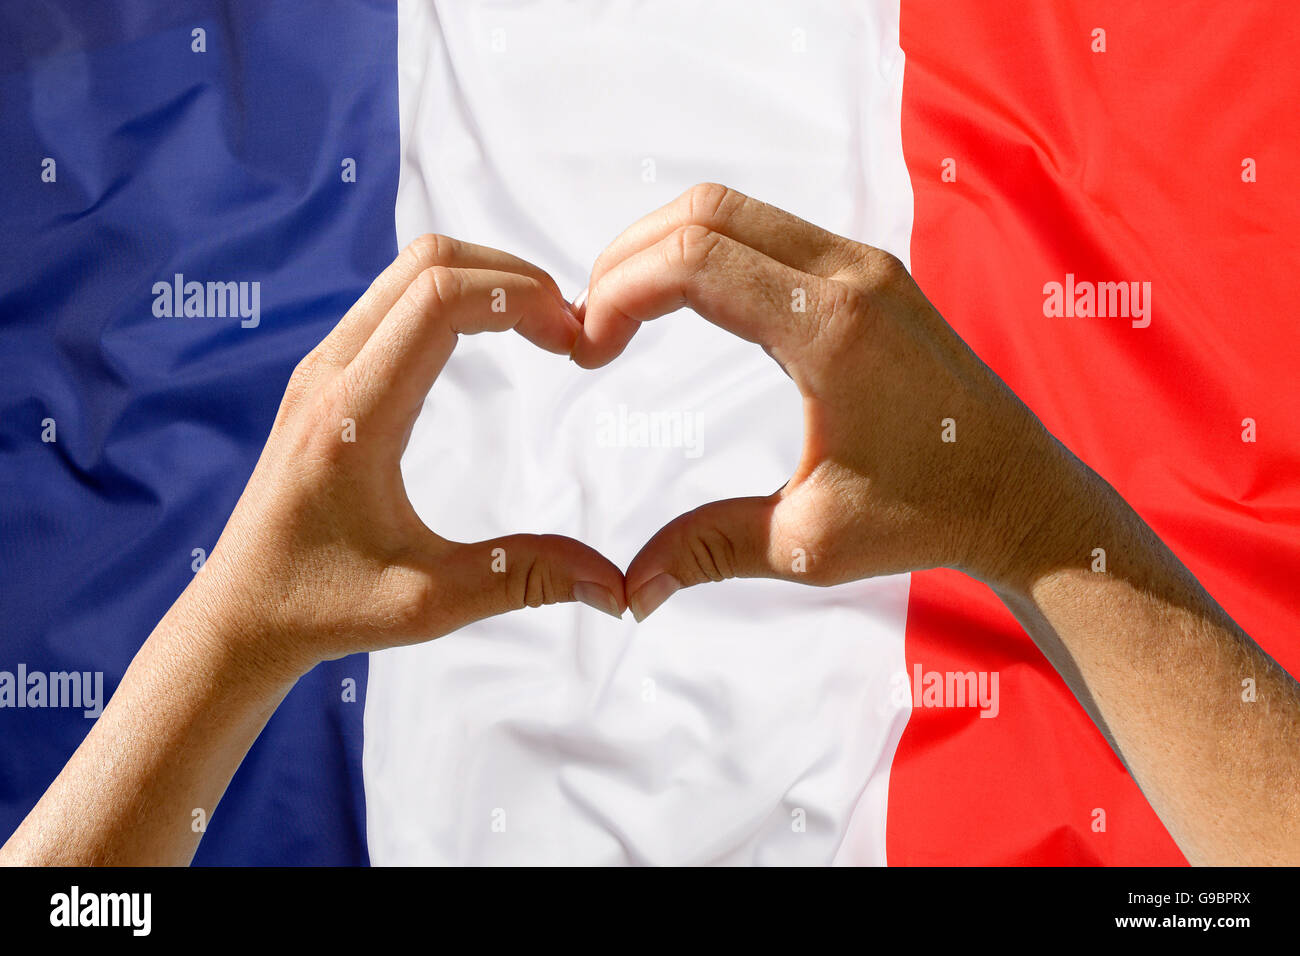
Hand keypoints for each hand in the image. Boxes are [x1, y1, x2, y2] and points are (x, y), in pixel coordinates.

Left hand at [198, 236, 627, 679]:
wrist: (238, 613)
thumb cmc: (322, 608)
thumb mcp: (430, 603)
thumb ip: (525, 580)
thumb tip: (614, 586)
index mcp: (351, 417)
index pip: (438, 299)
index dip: (519, 295)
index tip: (572, 336)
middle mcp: (329, 375)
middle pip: (426, 262)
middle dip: (512, 275)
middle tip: (567, 328)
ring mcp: (321, 369)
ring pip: (408, 272)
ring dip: (483, 281)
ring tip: (541, 328)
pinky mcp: (324, 377)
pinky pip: (394, 300)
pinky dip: (454, 298)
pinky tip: (492, 340)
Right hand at [572, 183, 1061, 619]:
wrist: (1017, 494)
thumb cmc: (925, 518)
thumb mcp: (807, 542)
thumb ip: (709, 550)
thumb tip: (630, 591)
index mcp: (833, 330)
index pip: (695, 260)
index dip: (619, 292)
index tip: (588, 349)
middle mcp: (851, 275)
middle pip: (704, 212)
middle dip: (629, 259)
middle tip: (593, 326)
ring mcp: (865, 265)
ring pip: (735, 211)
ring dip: (666, 250)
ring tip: (626, 315)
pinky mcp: (871, 273)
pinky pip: (769, 230)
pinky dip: (710, 252)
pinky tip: (686, 306)